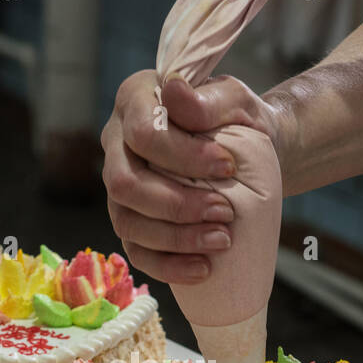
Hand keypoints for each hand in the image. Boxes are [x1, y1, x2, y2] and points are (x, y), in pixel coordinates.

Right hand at [101, 70, 281, 284]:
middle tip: (225, 213)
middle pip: (123, 184)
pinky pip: (136, 252)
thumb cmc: (239, 122)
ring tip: (222, 240)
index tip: (228, 168)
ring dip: (176, 238)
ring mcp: (118, 186)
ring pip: (126, 222)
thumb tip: (175, 93)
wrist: (247, 157)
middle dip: (176, 205)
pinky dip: (169, 266)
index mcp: (135, 101)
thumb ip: (209, 98)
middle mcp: (116, 143)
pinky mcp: (131, 221)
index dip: (183, 156)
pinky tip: (203, 269)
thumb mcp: (236, 100)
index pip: (142, 133)